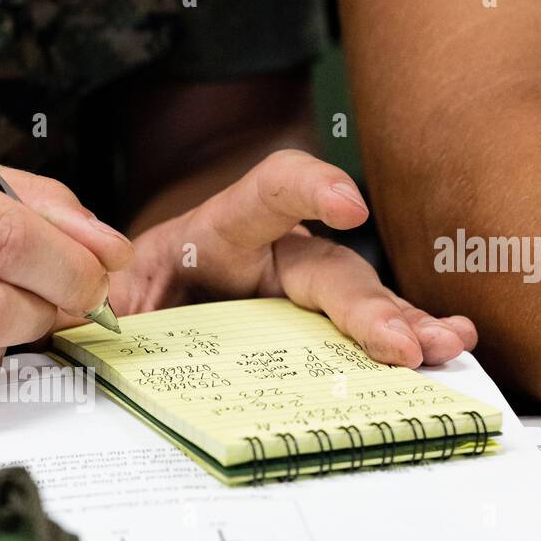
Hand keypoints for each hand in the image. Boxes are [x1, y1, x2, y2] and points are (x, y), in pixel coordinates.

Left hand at [109, 149, 475, 366]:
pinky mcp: (315, 325)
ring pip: (359, 301)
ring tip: (446, 345)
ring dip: (405, 325)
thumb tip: (95, 327)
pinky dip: (402, 341)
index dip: (311, 190)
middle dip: (369, 306)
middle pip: (329, 268)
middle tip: (403, 343)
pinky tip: (444, 349)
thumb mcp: (114, 290)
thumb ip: (112, 302)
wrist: (144, 307)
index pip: (269, 192)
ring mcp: (301, 291)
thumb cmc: (136, 288)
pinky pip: (363, 332)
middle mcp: (274, 253)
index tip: (346, 206)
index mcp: (220, 232)